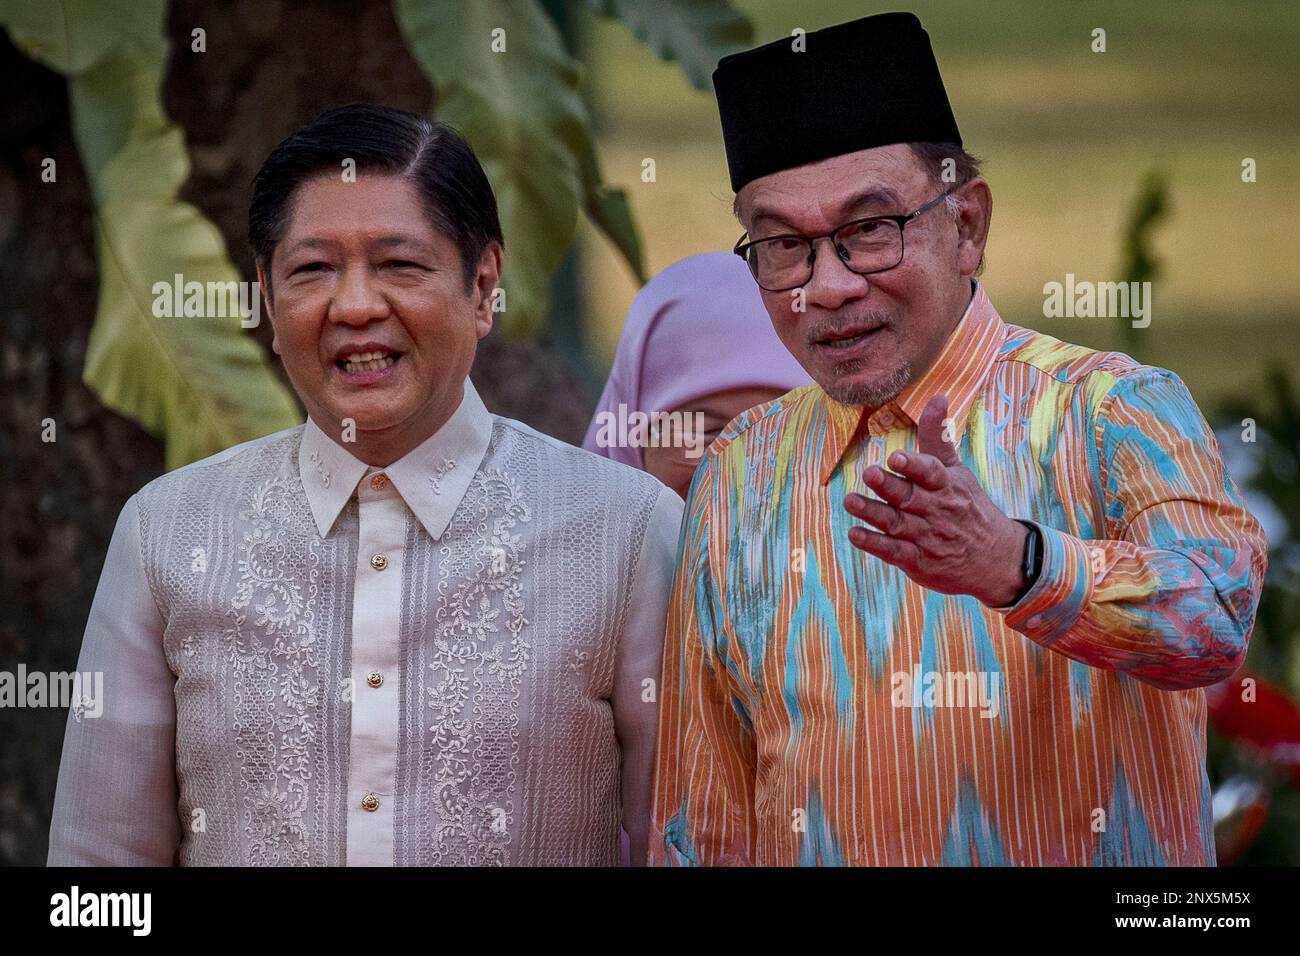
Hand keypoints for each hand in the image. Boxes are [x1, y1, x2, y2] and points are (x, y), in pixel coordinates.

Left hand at [843, 395, 1028, 606]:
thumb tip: (937, 396)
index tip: (895, 457)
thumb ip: (937, 436)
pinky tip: (855, 534)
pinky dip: (874, 544)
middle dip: (888, 486)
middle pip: (909, 497)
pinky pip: (893, 551)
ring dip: (872, 512)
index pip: (930, 472)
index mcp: (946, 485)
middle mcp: (936, 510)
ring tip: (850, 501)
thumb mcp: (957, 470)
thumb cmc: (968, 506)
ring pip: (896, 523)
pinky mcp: (918, 560)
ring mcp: (926, 537)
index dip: (913, 465)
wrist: (994, 558)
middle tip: (868, 473)